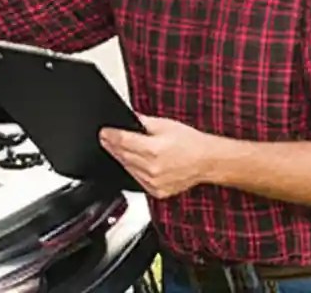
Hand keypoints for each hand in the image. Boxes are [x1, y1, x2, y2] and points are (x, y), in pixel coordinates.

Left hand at [99, 114, 218, 199]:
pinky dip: (133, 170)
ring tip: (117, 149)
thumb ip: (144, 122)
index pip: (123, 141)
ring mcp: (154, 182)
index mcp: (153, 149)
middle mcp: (152, 168)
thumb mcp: (166, 125)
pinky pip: (137, 180)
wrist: (207, 161)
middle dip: (112, 146)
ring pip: (128, 169)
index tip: (103, 132)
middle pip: (123, 155)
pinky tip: (133, 162)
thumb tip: (129, 119)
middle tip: (105, 138)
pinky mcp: (157, 191)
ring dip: (121, 158)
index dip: (110, 136)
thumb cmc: (190, 142)